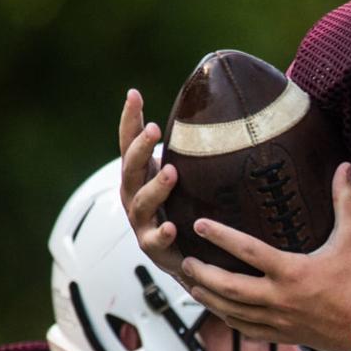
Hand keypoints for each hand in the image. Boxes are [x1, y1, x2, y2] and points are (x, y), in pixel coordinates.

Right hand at [118, 88, 189, 283]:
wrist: (185, 257)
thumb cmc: (185, 208)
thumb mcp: (187, 176)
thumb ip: (193, 150)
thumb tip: (220, 108)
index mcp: (140, 175)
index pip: (130, 142)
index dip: (130, 119)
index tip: (134, 94)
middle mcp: (134, 195)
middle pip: (131, 168)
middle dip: (140, 148)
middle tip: (154, 130)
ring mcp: (142, 222)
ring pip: (141, 202)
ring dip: (155, 187)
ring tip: (171, 173)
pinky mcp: (154, 248)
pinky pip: (155, 240)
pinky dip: (162, 233)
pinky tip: (172, 227)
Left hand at [182, 163, 350, 350]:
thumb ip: (346, 200)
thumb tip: (344, 166)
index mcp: (292, 272)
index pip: (247, 250)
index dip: (219, 236)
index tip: (198, 225)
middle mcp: (279, 298)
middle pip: (229, 288)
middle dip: (202, 274)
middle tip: (184, 261)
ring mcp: (279, 320)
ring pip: (232, 312)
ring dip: (208, 298)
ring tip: (190, 285)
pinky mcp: (283, 335)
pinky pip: (247, 330)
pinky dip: (228, 319)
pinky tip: (218, 310)